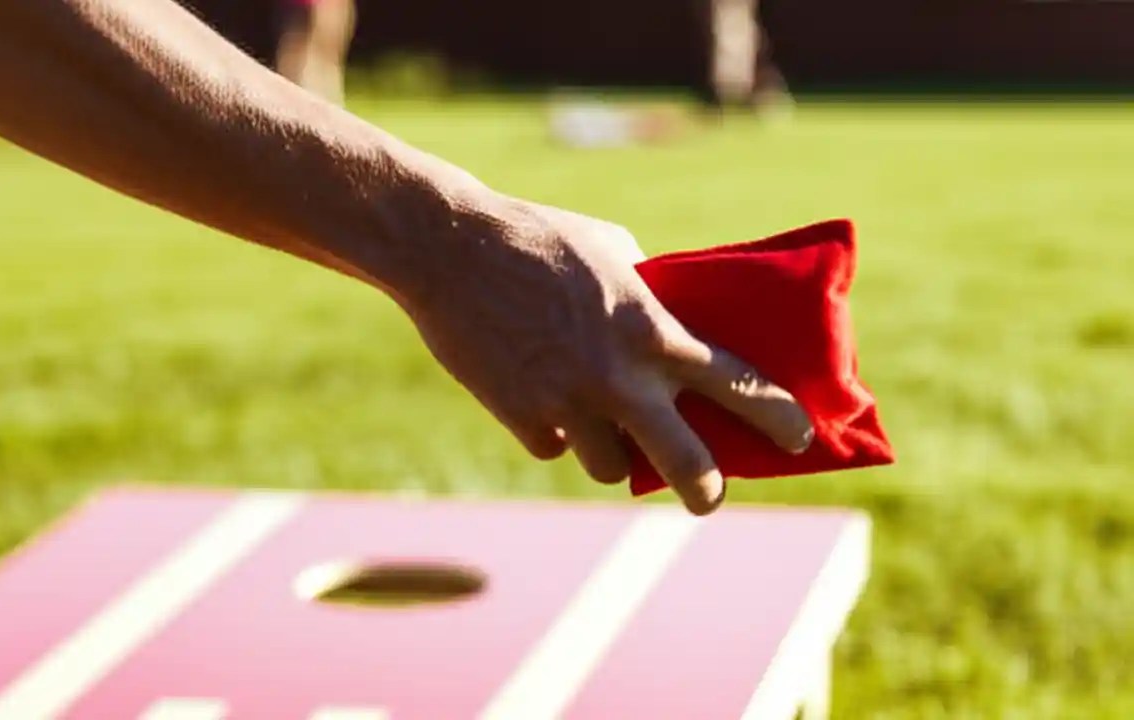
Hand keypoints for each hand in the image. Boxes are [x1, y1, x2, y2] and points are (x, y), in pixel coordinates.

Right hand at [402, 195, 813, 514]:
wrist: (450, 248)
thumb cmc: (539, 237)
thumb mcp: (613, 250)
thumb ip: (649, 298)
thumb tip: (670, 329)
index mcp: (653, 329)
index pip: (737, 385)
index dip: (777, 418)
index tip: (799, 440)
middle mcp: (620, 378)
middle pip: (687, 463)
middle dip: (707, 491)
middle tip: (706, 498)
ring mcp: (569, 405)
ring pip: (612, 469)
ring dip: (612, 452)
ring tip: (598, 425)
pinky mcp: (522, 419)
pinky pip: (555, 447)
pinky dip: (554, 431)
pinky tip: (539, 396)